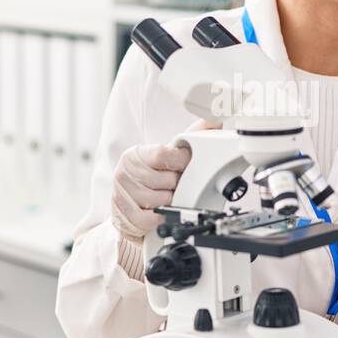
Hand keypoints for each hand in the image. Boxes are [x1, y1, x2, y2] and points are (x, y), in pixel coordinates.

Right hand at [110, 120, 220, 242]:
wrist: (126, 204)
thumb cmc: (149, 178)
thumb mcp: (165, 155)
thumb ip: (189, 137)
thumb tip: (214, 119)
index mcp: (136, 154)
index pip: (163, 154)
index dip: (181, 161)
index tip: (187, 164)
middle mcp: (125, 172)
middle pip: (168, 180)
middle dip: (178, 184)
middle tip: (175, 184)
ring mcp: (123, 194)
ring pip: (163, 200)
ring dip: (170, 201)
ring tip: (166, 197)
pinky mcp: (125, 215)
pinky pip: (153, 218)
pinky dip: (161, 217)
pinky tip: (160, 211)